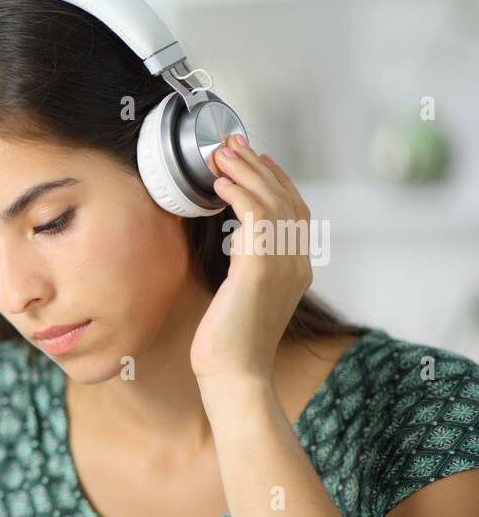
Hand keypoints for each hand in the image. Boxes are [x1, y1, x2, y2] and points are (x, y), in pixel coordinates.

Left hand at [189, 133, 313, 384]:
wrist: (233, 375)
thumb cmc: (228, 344)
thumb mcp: (243, 297)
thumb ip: (248, 266)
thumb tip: (237, 241)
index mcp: (297, 268)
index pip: (294, 211)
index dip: (276, 179)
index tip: (256, 157)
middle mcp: (297, 262)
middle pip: (285, 198)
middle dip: (258, 166)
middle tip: (233, 142)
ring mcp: (283, 264)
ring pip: (270, 201)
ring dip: (245, 171)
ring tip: (221, 152)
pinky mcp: (260, 268)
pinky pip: (254, 217)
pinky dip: (238, 194)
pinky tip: (219, 182)